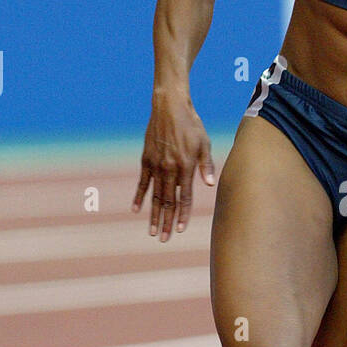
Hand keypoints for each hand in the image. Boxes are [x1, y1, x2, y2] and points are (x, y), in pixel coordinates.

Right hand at [131, 89, 214, 241]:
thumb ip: (206, 166)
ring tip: (152, 231)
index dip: (182, 215)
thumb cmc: (191, 125)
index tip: (179, 230)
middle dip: (166, 222)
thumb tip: (210, 185)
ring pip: (155, 195)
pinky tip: (136, 210)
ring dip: (153, 215)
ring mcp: (156, 165)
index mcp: (186, 166)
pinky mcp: (146, 159)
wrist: (169, 107)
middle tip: (163, 239)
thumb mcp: (204, 144)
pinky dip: (139, 197)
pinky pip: (142, 182)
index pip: (184, 197)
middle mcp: (169, 168)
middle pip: (168, 201)